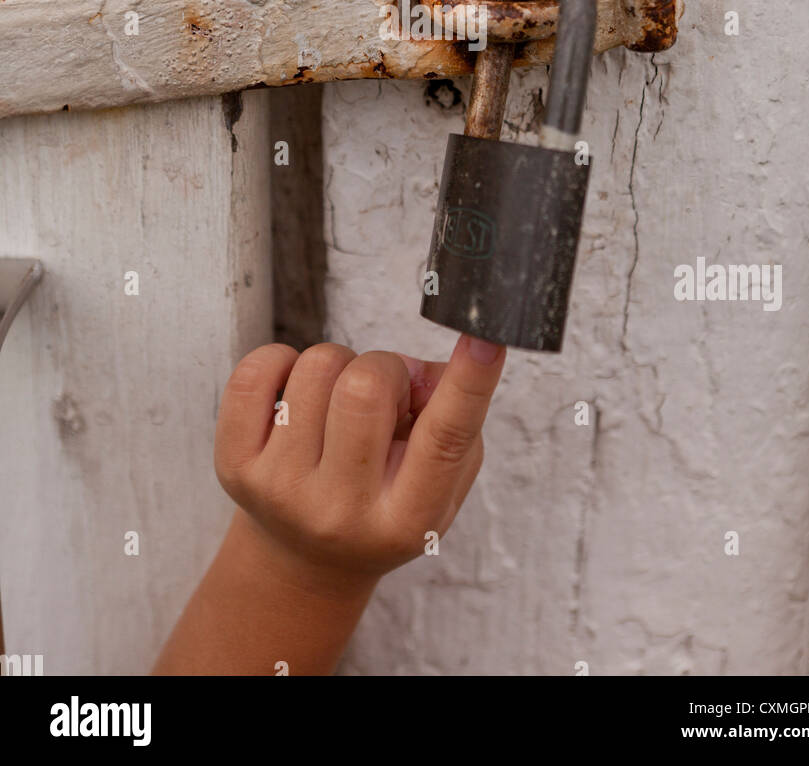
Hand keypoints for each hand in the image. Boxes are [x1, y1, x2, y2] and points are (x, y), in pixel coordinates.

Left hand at [214, 333, 505, 595]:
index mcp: (407, 518)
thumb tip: (424, 368)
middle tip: (388, 394)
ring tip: (341, 403)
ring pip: (318, 365)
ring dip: (340, 365)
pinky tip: (296, 393)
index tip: (487, 338)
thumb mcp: (440, 480)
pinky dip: (283, 361)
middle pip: (367, 385)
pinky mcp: (235, 465)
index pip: (443, 439)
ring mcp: (282, 489)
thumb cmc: (387, 502)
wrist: (306, 556)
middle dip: (386, 368)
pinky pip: (258, 368)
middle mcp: (341, 511)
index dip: (470, 383)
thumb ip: (453, 420)